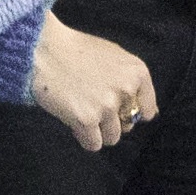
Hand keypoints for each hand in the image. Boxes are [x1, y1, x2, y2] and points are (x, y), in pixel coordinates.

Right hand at [31, 11, 157, 151]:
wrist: (44, 50)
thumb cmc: (77, 51)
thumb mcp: (115, 57)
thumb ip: (133, 83)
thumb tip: (151, 114)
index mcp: (137, 73)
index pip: (147, 110)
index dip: (128, 110)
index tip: (113, 103)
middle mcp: (126, 90)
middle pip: (127, 126)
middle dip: (111, 120)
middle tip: (92, 102)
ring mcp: (107, 106)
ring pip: (112, 138)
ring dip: (97, 130)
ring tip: (81, 109)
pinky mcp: (87, 120)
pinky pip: (94, 144)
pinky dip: (83, 137)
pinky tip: (73, 118)